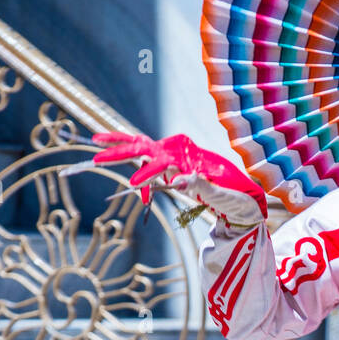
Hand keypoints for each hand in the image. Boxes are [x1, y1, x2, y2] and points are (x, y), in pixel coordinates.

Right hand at [92, 131, 266, 227]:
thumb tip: (182, 179)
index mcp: (189, 155)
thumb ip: (204, 185)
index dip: (147, 173)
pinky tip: (134, 187)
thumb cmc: (236, 195)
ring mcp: (173, 155)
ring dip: (119, 149)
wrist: (243, 194)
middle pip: (143, 147)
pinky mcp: (170, 163)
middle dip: (119, 151)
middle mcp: (178, 150)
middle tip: (95, 156)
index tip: (134, 186)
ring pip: (141, 148)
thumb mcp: (224, 194)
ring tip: (95, 144)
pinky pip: (147, 162)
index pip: (160, 160)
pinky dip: (135, 168)